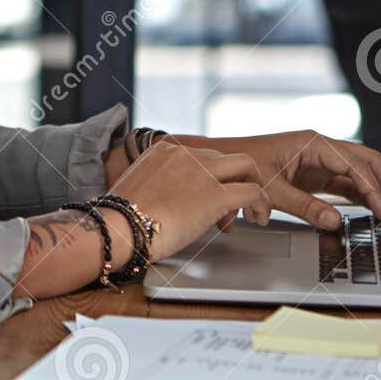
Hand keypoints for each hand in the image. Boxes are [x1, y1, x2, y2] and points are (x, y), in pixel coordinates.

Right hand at [107, 141, 272, 261]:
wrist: (118, 228)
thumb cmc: (119, 221)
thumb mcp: (136, 191)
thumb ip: (156, 188)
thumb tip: (164, 204)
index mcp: (163, 151)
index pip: (202, 155)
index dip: (213, 176)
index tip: (216, 191)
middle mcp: (185, 154)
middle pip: (227, 157)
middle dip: (239, 176)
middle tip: (243, 198)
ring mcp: (202, 171)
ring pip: (247, 165)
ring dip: (256, 185)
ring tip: (257, 208)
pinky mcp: (215, 195)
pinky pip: (253, 192)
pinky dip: (262, 204)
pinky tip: (260, 218)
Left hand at [172, 131, 380, 229]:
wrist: (219, 161)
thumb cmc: (240, 166)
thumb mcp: (271, 189)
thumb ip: (304, 206)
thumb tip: (336, 221)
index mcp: (313, 143)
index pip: (355, 165)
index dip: (375, 190)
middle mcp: (321, 148)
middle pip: (367, 163)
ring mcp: (320, 160)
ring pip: (361, 173)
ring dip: (379, 192)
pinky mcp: (315, 173)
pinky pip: (346, 183)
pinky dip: (363, 197)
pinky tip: (375, 213)